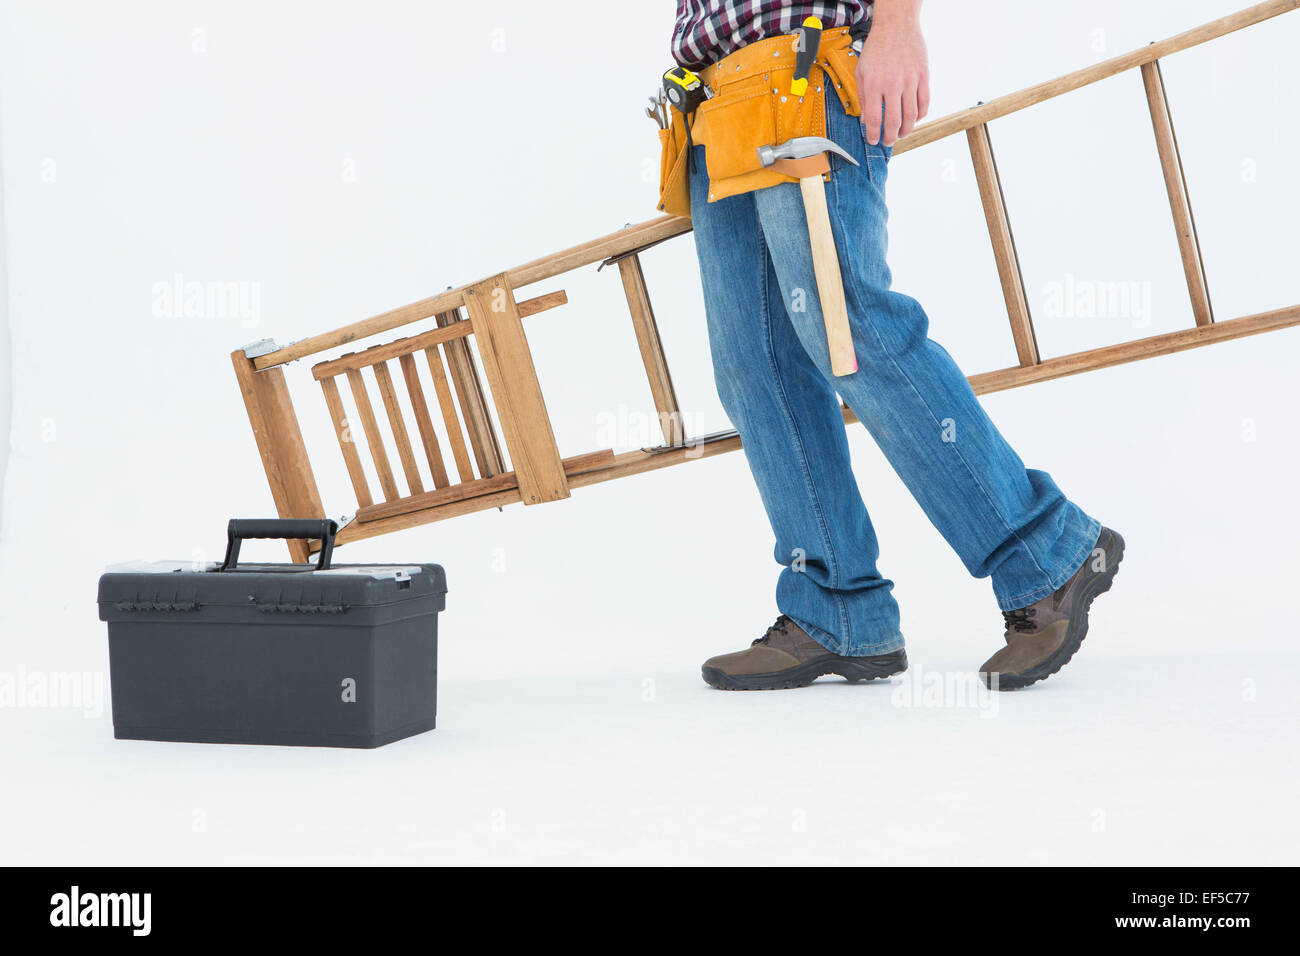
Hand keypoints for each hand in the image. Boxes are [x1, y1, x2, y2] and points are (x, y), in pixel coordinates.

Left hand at [856, 4, 929, 146]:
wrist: (896, 25)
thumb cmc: (877, 48)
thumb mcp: (861, 71)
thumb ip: (863, 97)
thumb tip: (866, 120)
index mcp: (874, 84)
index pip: (874, 119)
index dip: (873, 135)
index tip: (873, 140)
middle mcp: (892, 84)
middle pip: (893, 121)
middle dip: (889, 137)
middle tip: (887, 141)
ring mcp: (910, 80)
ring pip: (911, 115)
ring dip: (906, 130)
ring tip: (901, 134)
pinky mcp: (923, 75)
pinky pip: (924, 102)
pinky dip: (920, 115)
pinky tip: (914, 119)